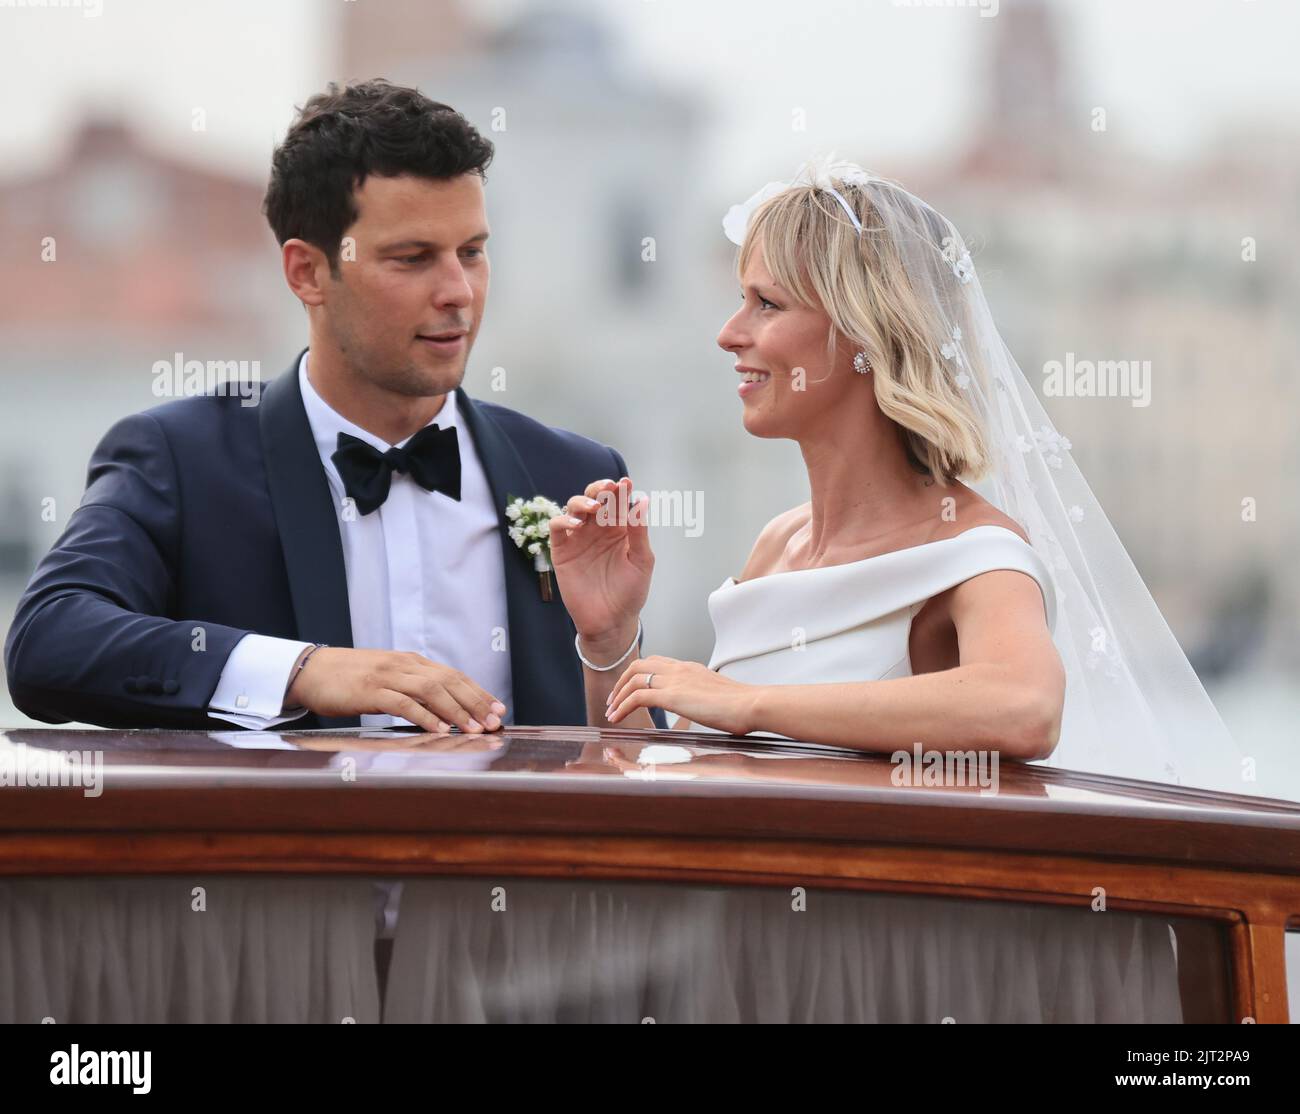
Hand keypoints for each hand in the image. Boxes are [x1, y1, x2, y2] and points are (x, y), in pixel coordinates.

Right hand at [285, 647, 506, 733]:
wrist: (311, 671)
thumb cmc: (351, 679)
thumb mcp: (388, 678)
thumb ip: (414, 688)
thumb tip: (444, 708)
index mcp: (412, 662)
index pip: (454, 675)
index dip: (478, 692)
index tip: (498, 709)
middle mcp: (404, 665)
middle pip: (449, 681)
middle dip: (475, 702)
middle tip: (494, 722)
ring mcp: (388, 676)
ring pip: (431, 690)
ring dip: (456, 710)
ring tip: (473, 729)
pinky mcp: (370, 691)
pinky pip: (403, 703)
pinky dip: (425, 716)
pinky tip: (440, 729)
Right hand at [548, 476, 652, 642]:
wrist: (611, 621)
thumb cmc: (630, 592)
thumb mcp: (642, 561)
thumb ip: (639, 532)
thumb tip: (642, 501)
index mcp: (620, 529)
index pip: (618, 502)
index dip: (621, 490)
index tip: (626, 483)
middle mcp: (598, 529)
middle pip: (595, 498)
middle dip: (600, 488)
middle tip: (608, 486)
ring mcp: (579, 538)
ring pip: (574, 507)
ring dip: (582, 502)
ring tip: (595, 508)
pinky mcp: (562, 551)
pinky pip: (557, 528)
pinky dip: (563, 520)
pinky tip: (576, 524)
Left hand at [604, 655, 759, 735]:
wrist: (752, 704)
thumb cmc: (744, 706)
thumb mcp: (719, 697)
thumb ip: (706, 698)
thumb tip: (708, 710)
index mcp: (691, 669)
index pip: (657, 662)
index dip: (639, 674)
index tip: (630, 690)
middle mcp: (680, 669)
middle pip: (640, 665)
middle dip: (622, 682)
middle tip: (614, 699)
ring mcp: (675, 680)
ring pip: (634, 678)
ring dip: (618, 696)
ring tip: (611, 711)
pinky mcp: (672, 696)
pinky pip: (637, 697)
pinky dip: (623, 707)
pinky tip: (617, 719)